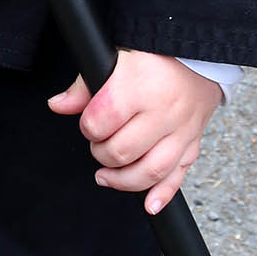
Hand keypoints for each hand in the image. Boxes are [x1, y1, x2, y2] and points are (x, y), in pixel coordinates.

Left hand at [48, 49, 222, 214]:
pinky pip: (180, 175)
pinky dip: (163, 193)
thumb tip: (58, 105)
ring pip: (150, 171)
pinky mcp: (193, 141)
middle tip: (99, 143)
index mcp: (137, 87)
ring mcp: (180, 130)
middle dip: (101, 153)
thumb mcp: (114, 57)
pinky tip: (149, 205)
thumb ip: (84, 85)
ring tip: (106, 176)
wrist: (198, 50)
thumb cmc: (152, 51)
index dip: (88, 127)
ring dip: (123, 181)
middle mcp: (161, 112)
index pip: (100, 123)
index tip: (90, 122)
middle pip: (121, 152)